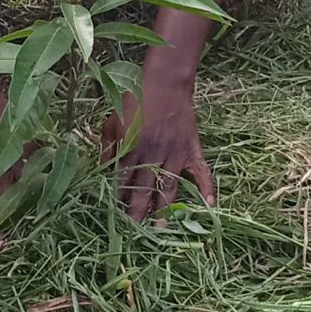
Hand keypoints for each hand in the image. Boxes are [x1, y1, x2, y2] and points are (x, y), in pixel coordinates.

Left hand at [106, 64, 213, 221]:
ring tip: (159, 227)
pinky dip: (206, 188)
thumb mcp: (113, 120)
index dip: (117, 198)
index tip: (112, 216)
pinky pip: (202, 172)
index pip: (121, 180)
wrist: (165, 81)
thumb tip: (102, 171)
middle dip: (137, 211)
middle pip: (144, 189)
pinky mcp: (191, 148)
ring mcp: (174, 152)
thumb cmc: (135, 98)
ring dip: (164, 209)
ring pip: (169, 186)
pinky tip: (208, 207)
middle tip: (133, 230)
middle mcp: (152, 153)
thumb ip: (108, 146)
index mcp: (130, 146)